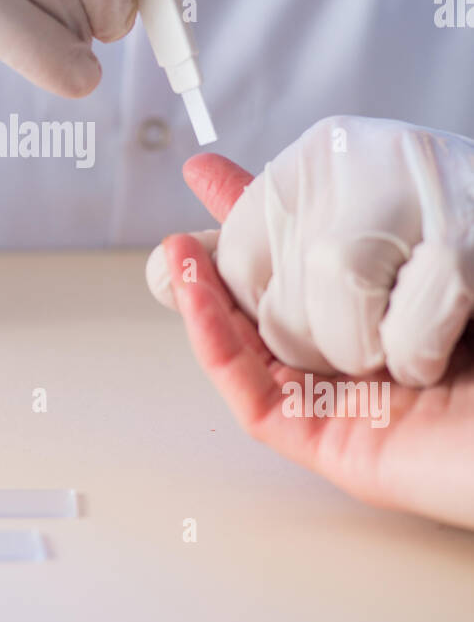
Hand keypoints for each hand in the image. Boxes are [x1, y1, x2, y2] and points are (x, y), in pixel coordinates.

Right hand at [151, 153, 473, 530]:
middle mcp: (376, 357)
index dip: (277, 212)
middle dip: (228, 249)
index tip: (232, 173)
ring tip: (177, 249)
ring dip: (208, 296)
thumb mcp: (472, 258)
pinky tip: (201, 297)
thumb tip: (385, 174)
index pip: (328, 254)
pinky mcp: (336, 448)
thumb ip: (432, 232)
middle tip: (192, 203)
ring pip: (255, 349)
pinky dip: (219, 345)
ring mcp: (353, 405)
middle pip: (279, 298)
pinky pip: (257, 397)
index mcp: (408, 313)